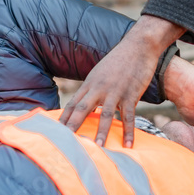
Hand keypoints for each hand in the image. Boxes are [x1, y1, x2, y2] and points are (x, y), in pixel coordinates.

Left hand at [59, 16, 183, 147]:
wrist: (139, 46)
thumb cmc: (120, 60)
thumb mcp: (101, 72)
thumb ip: (93, 88)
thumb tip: (88, 105)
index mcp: (90, 83)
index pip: (73, 103)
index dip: (64, 118)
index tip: (54, 133)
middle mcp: (100, 88)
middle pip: (83, 109)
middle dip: (72, 127)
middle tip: (64, 143)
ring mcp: (115, 91)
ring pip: (105, 114)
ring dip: (101, 132)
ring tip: (96, 148)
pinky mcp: (131, 93)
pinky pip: (128, 115)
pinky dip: (128, 131)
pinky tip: (128, 144)